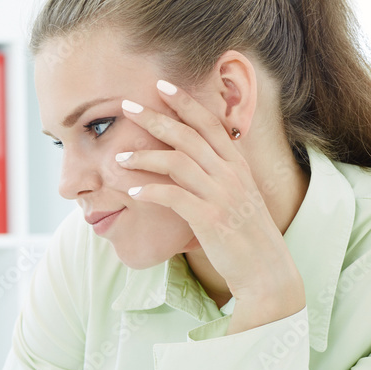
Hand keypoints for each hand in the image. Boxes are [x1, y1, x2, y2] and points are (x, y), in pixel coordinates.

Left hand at [116, 81, 304, 316]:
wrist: (266, 269)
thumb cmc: (244, 234)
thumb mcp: (236, 196)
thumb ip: (216, 175)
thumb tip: (190, 161)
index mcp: (236, 164)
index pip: (209, 122)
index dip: (185, 102)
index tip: (161, 85)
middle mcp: (231, 173)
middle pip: (188, 135)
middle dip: (155, 117)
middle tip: (125, 106)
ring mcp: (221, 194)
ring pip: (178, 162)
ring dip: (144, 156)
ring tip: (118, 156)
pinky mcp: (210, 218)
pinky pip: (174, 197)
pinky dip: (150, 191)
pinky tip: (131, 193)